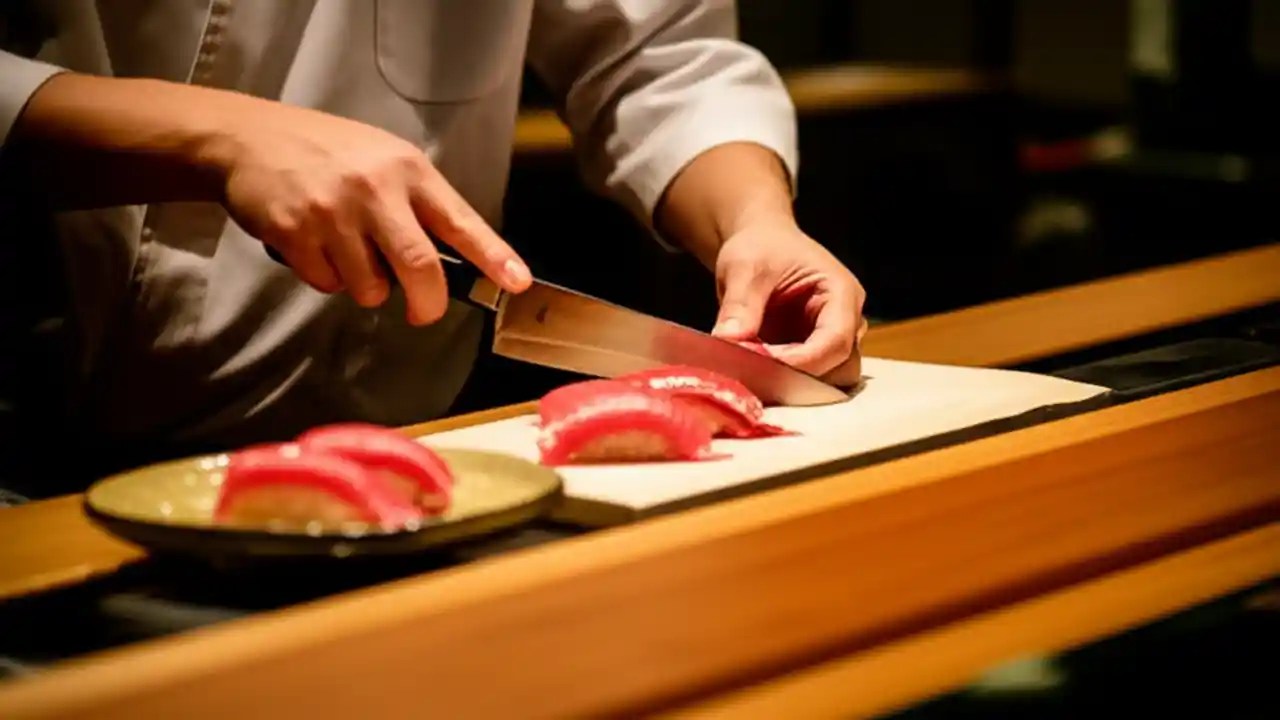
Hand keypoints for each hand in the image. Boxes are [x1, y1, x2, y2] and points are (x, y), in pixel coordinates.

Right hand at [212, 101, 531, 323]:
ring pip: (371, 287)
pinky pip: (328, 284)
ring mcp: (333, 213)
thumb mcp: (384, 161)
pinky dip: (327, 277)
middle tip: (422, 311)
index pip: (461, 221)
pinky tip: (314, 245)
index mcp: (408, 171)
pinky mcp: (295, 233)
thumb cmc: (327, 153)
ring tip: (348, 251)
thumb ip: (418, 205)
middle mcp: (375, 190)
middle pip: (420, 268)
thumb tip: (454, 262)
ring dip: (366, 286)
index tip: (517, 283)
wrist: (249, 137)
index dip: (493, 256)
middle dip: (427, 304)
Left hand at [710, 218, 865, 386]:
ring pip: (826, 380)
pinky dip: (780, 380)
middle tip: (753, 370)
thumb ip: (740, 304)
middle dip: (799, 376)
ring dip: (791, 381)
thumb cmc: (761, 246)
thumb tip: (727, 341)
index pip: (835, 340)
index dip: (801, 361)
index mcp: (841, 293)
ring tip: (751, 368)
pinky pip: (804, 378)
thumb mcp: (745, 267)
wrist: (760, 244)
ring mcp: (830, 340)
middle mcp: (846, 321)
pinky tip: (751, 370)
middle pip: (840, 368)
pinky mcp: (812, 353)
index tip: (761, 366)